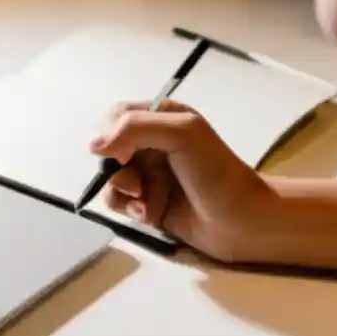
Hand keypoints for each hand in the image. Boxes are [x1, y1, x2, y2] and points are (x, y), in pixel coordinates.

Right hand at [90, 100, 277, 261]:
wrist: (242, 220)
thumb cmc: (217, 171)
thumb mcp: (181, 133)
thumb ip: (134, 128)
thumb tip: (94, 146)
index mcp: (163, 118)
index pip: (118, 115)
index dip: (112, 133)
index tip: (123, 151)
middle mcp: (153, 144)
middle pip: (109, 148)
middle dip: (116, 165)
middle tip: (135, 180)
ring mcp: (150, 175)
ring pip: (110, 177)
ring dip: (121, 189)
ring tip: (143, 199)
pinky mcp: (148, 204)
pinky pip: (119, 202)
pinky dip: (128, 208)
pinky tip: (148, 214)